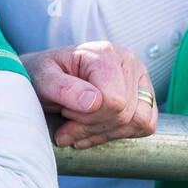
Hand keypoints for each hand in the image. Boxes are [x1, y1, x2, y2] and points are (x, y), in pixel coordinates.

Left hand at [21, 41, 155, 147]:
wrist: (45, 77)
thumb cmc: (43, 76)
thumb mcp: (42, 79)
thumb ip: (63, 88)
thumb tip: (94, 102)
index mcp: (104, 53)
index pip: (113, 100)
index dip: (87, 115)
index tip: (64, 110)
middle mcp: (127, 62)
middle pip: (124, 114)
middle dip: (90, 126)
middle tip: (66, 120)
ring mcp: (139, 78)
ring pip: (138, 122)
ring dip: (103, 133)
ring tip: (77, 127)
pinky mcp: (144, 96)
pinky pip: (146, 126)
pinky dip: (119, 135)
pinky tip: (92, 132)